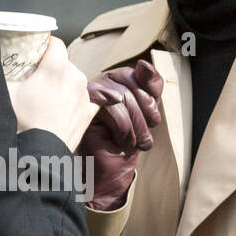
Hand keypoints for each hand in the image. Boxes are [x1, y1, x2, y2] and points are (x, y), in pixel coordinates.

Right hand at [7, 38, 97, 149]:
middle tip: (34, 79)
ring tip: (46, 98)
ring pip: (74, 80)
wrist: (38, 155)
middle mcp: (76, 77)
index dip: (43, 45)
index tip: (34, 53)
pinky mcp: (88, 113)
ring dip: (62, 84)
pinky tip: (63, 108)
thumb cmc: (21, 123)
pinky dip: (75, 101)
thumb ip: (4, 73)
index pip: (54, 42)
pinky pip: (84, 99)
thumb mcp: (5, 93)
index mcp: (57, 67)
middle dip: (50, 68)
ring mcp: (85, 96)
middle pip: (64, 62)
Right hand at [79, 59, 163, 210]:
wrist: (110, 172)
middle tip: (144, 137)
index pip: (143, 75)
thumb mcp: (148, 113)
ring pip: (124, 97)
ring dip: (136, 128)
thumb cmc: (128, 143)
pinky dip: (123, 130)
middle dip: (146, 116)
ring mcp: (91, 94)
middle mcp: (103, 82)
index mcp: (119, 80)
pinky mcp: (83, 109)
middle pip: (134, 86)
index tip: (152, 120)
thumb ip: (151, 87)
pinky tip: (117, 143)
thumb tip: (144, 64)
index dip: (151, 99)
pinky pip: (113, 108)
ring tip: (133, 144)